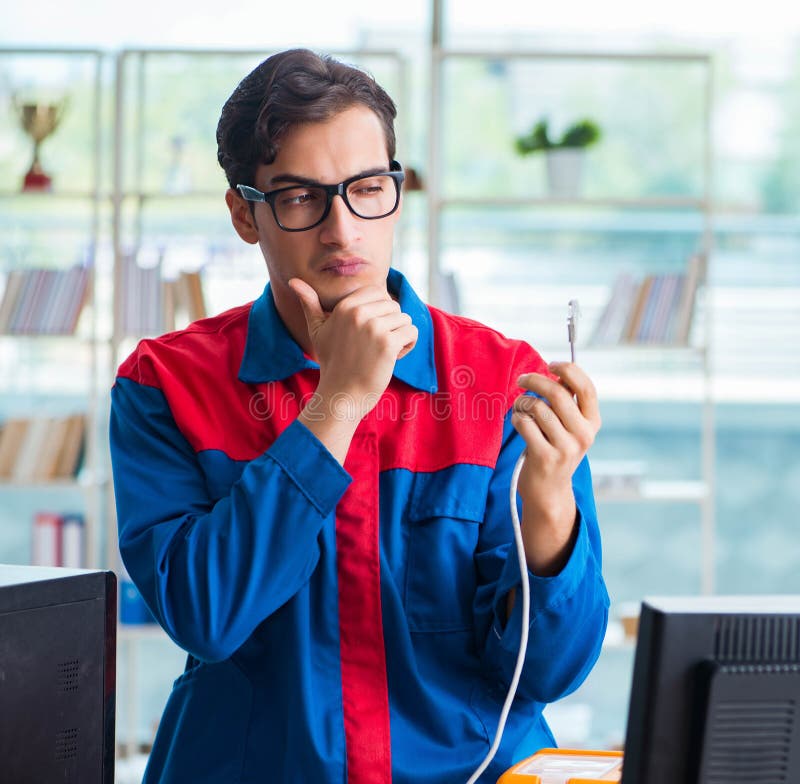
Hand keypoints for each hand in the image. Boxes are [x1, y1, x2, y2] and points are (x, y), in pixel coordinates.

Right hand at [288, 278, 417, 420]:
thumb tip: (294, 281)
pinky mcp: (387, 344)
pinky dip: (408, 345)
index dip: (380, 310)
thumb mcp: (317, 330)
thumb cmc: (331, 363)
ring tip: (382, 353)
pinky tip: (393, 358)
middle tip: (375, 346)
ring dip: (400, 335)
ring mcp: (374, 328)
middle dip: (391, 324)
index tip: (370, 330)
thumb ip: (309, 304)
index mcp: (345, 306)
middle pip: (394, 305)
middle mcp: (359, 313)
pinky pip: (411, 332)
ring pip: (405, 318)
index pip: (378, 291)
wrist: (341, 395)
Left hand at [511, 362, 601, 574]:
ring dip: (522, 403)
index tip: (551, 364)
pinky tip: (518, 423)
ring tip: (520, 409)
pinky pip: (525, 423)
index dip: (569, 370)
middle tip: (522, 379)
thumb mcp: (569, 427)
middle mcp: (584, 435)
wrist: (549, 491)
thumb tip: (556, 371)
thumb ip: (567, 402)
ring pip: (538, 408)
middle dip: (535, 381)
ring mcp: (566, 448)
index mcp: (592, 423)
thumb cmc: (554, 449)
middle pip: (558, 394)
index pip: (586, 388)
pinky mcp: (546, 457)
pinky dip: (516, 418)